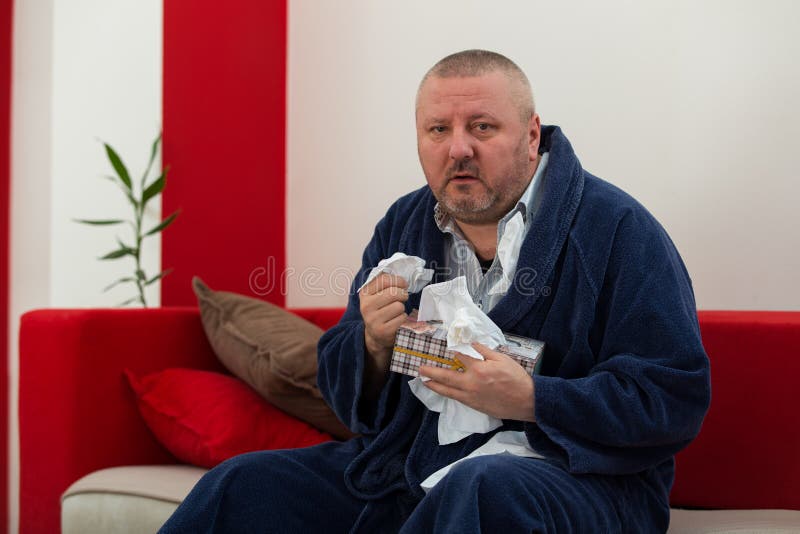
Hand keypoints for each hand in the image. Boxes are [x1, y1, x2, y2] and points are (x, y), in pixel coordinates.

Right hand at [359, 273, 408, 359]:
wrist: (375, 335)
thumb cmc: (380, 310)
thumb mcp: (376, 295)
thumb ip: (384, 282)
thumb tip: (399, 273)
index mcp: (364, 294)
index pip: (385, 280)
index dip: (399, 280)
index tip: (404, 284)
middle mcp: (366, 306)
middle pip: (394, 293)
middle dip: (403, 294)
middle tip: (403, 297)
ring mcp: (373, 320)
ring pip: (399, 306)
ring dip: (402, 308)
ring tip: (397, 311)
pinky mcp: (383, 331)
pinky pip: (402, 318)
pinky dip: (403, 318)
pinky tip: (397, 320)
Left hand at [419, 342, 535, 421]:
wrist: (526, 401)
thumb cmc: (516, 378)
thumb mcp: (502, 359)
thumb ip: (484, 351)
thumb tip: (471, 343)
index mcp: (479, 369)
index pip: (459, 357)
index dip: (451, 351)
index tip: (443, 348)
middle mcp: (471, 383)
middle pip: (446, 377)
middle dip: (431, 372)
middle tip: (420, 368)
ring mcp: (471, 396)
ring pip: (447, 391)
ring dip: (434, 385)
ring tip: (424, 381)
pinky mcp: (473, 405)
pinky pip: (456, 398)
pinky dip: (447, 393)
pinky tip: (442, 390)